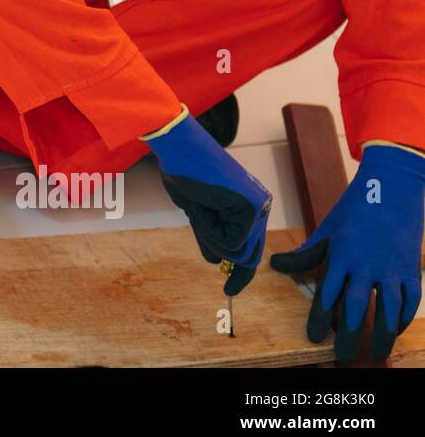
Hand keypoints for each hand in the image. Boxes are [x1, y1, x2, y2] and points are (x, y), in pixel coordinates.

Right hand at [146, 111, 272, 293]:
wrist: (178, 147)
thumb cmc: (183, 173)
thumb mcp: (196, 212)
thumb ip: (209, 235)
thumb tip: (216, 262)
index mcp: (250, 204)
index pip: (250, 246)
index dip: (241, 272)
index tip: (230, 289)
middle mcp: (260, 206)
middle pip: (250, 254)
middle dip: (232, 265)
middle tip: (228, 285)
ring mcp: (258, 206)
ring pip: (240, 252)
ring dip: (211, 239)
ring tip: (198, 212)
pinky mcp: (250, 208)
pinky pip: (231, 241)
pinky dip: (210, 231)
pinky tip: (202, 207)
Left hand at [271, 144, 424, 362]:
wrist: (393, 189)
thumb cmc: (355, 210)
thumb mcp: (328, 230)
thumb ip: (306, 254)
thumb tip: (277, 265)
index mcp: (342, 255)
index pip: (327, 295)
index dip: (320, 319)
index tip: (314, 338)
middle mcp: (367, 265)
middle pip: (356, 308)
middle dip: (349, 336)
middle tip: (343, 358)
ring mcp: (392, 268)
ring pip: (388, 310)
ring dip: (383, 335)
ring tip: (376, 354)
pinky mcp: (412, 269)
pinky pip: (410, 300)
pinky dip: (404, 317)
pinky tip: (396, 330)